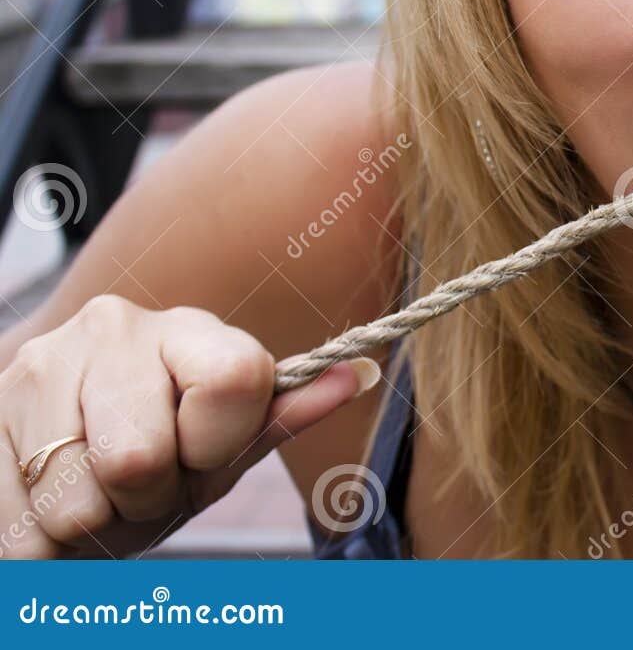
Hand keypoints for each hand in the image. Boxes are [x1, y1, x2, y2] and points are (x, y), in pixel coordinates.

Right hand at [0, 294, 377, 558]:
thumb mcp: (224, 445)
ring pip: (76, 500)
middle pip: (141, 457)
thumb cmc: (155, 456)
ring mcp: (38, 365)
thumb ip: (284, 412)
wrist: (47, 457)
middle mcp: (112, 326)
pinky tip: (44, 501)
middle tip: (142, 485)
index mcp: (188, 327)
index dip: (217, 445)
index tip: (201, 454)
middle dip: (147, 497)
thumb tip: (362, 373)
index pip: (237, 380)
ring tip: (96, 491)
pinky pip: (20, 530)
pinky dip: (40, 543)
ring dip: (91, 523)